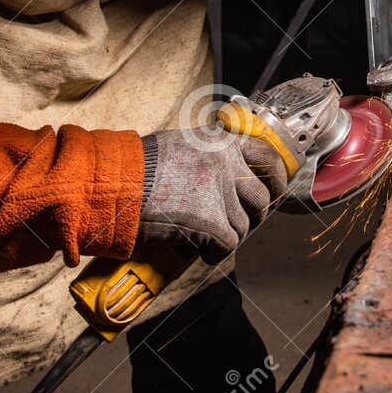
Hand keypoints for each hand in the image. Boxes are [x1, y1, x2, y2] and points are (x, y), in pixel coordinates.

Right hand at [136, 127, 290, 261]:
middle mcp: (227, 163)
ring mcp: (221, 192)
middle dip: (252, 215)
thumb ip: (208, 156)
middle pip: (262, 197)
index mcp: (221, 141)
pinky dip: (213, 251)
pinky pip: (227, 245)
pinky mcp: (214, 222)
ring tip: (200, 234)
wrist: (115, 186)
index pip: (269, 156)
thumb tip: (226, 174)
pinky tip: (195, 247)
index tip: (274, 190)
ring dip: (226, 235)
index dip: (276, 178)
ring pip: (243, 225)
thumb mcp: (180, 146)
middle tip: (234, 223)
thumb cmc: (137, 168)